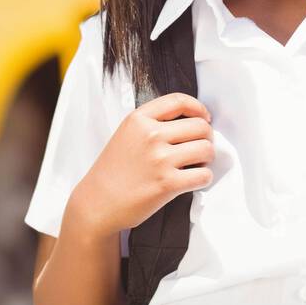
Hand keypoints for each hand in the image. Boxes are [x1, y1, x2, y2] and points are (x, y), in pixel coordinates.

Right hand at [71, 92, 214, 239]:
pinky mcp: (168, 184)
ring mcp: (160, 160)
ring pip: (207, 149)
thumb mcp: (126, 134)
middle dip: (206, 137)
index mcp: (139, 119)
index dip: (198, 108)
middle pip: (200, 126)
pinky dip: (204, 178)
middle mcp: (151, 135)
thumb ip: (153, 123)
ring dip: (207, 158)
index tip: (204, 117)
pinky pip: (204, 175)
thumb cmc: (113, 171)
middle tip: (199, 147)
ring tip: (196, 164)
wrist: (98, 203)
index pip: (179, 101)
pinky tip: (193, 180)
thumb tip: (191, 120)